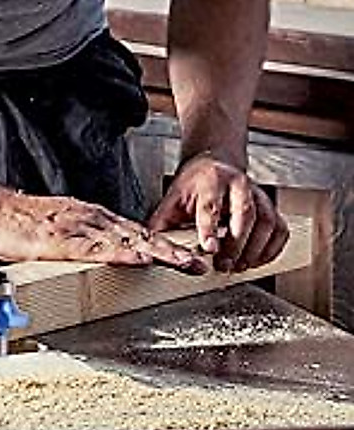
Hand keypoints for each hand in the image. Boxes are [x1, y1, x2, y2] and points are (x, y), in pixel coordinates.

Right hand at [0, 186, 206, 271]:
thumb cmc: (11, 222)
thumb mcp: (51, 229)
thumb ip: (72, 240)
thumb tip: (90, 255)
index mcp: (85, 216)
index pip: (131, 230)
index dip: (160, 243)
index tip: (184, 254)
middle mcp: (86, 218)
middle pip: (137, 234)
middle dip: (170, 249)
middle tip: (200, 263)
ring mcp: (74, 228)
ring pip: (124, 239)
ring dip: (157, 252)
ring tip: (184, 263)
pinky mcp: (59, 241)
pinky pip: (96, 248)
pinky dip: (121, 253)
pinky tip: (139, 259)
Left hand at [149, 152, 288, 272]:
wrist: (215, 164)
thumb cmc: (194, 184)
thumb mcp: (173, 197)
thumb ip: (163, 222)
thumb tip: (149, 246)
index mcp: (211, 179)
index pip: (210, 205)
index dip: (210, 228)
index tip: (209, 248)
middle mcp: (239, 184)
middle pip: (244, 215)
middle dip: (236, 244)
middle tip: (224, 265)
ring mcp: (258, 194)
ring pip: (267, 222)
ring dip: (255, 250)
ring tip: (239, 266)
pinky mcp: (271, 206)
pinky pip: (280, 229)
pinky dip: (272, 249)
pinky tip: (257, 260)